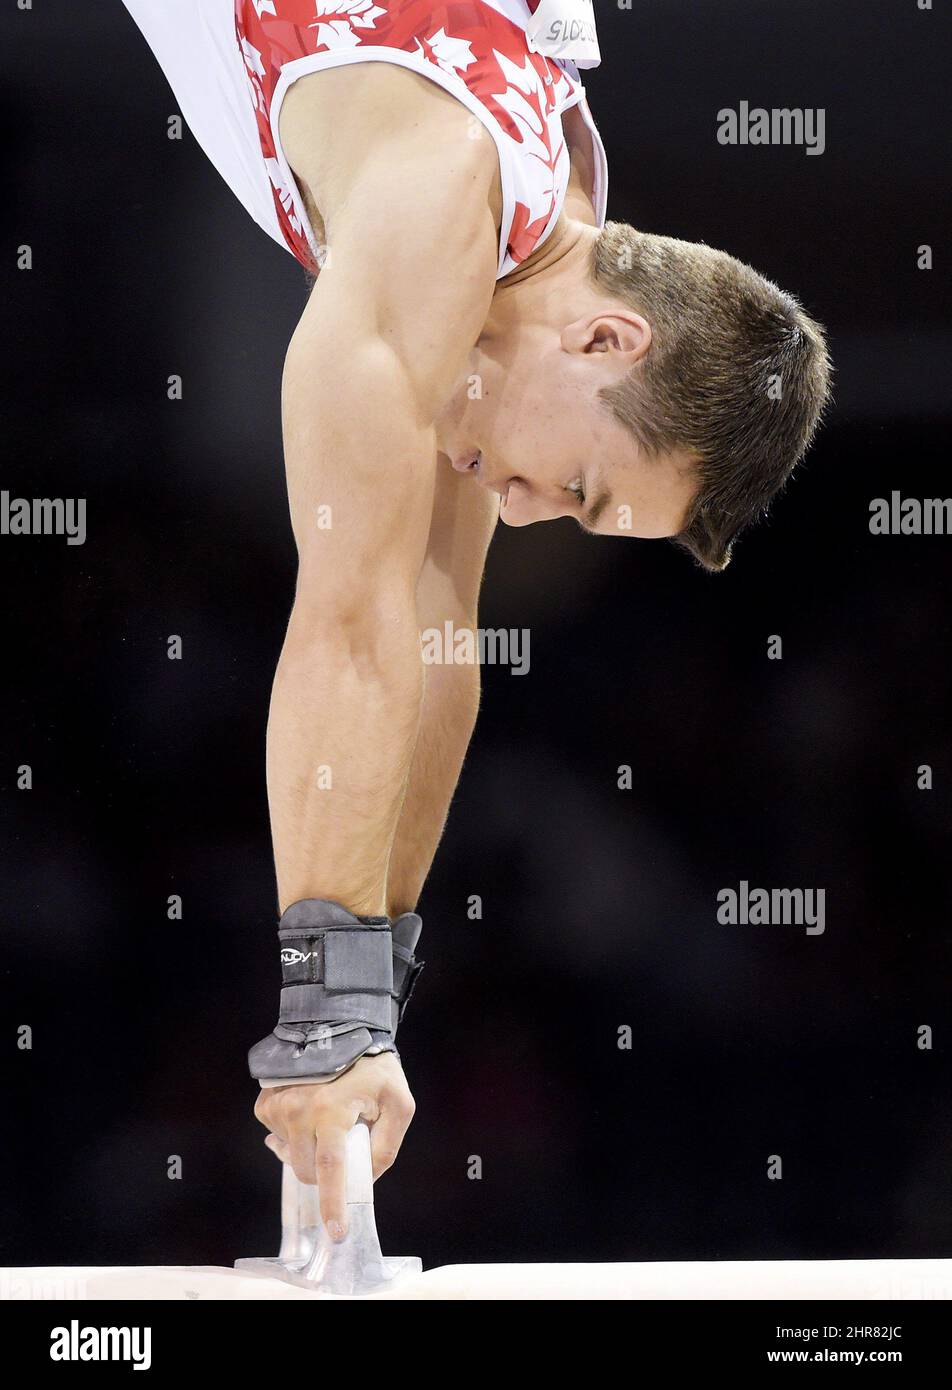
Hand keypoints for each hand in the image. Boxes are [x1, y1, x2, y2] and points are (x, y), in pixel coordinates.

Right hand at [253, 1051, 415, 1239]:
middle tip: (345, 1143)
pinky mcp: (265, 1103)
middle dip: (326, 1173)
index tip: (337, 1231)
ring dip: (311, 1150)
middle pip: (307, 1169)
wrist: (339, 1027)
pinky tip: (310, 1114)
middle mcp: (297, 1110)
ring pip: (291, 1156)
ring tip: (329, 1120)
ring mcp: (277, 1106)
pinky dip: (295, 1135)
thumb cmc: (373, 1066)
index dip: (333, 1202)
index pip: (330, 1168)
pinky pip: (278, 1137)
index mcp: (331, 1110)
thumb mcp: (398, 1104)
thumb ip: (386, 1146)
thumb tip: (366, 1178)